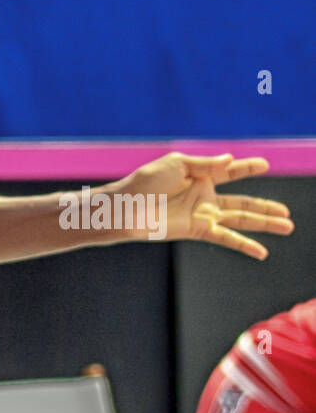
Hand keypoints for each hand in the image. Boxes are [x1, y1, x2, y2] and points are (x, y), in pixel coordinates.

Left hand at [114, 152, 291, 258]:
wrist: (126, 207)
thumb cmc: (145, 183)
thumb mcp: (177, 164)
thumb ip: (206, 164)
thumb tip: (230, 160)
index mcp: (199, 176)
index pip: (230, 171)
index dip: (247, 168)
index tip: (264, 164)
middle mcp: (204, 197)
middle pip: (242, 202)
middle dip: (265, 206)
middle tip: (287, 211)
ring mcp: (202, 215)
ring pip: (241, 219)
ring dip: (264, 223)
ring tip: (287, 225)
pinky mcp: (197, 230)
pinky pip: (226, 237)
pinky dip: (244, 245)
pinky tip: (262, 252)